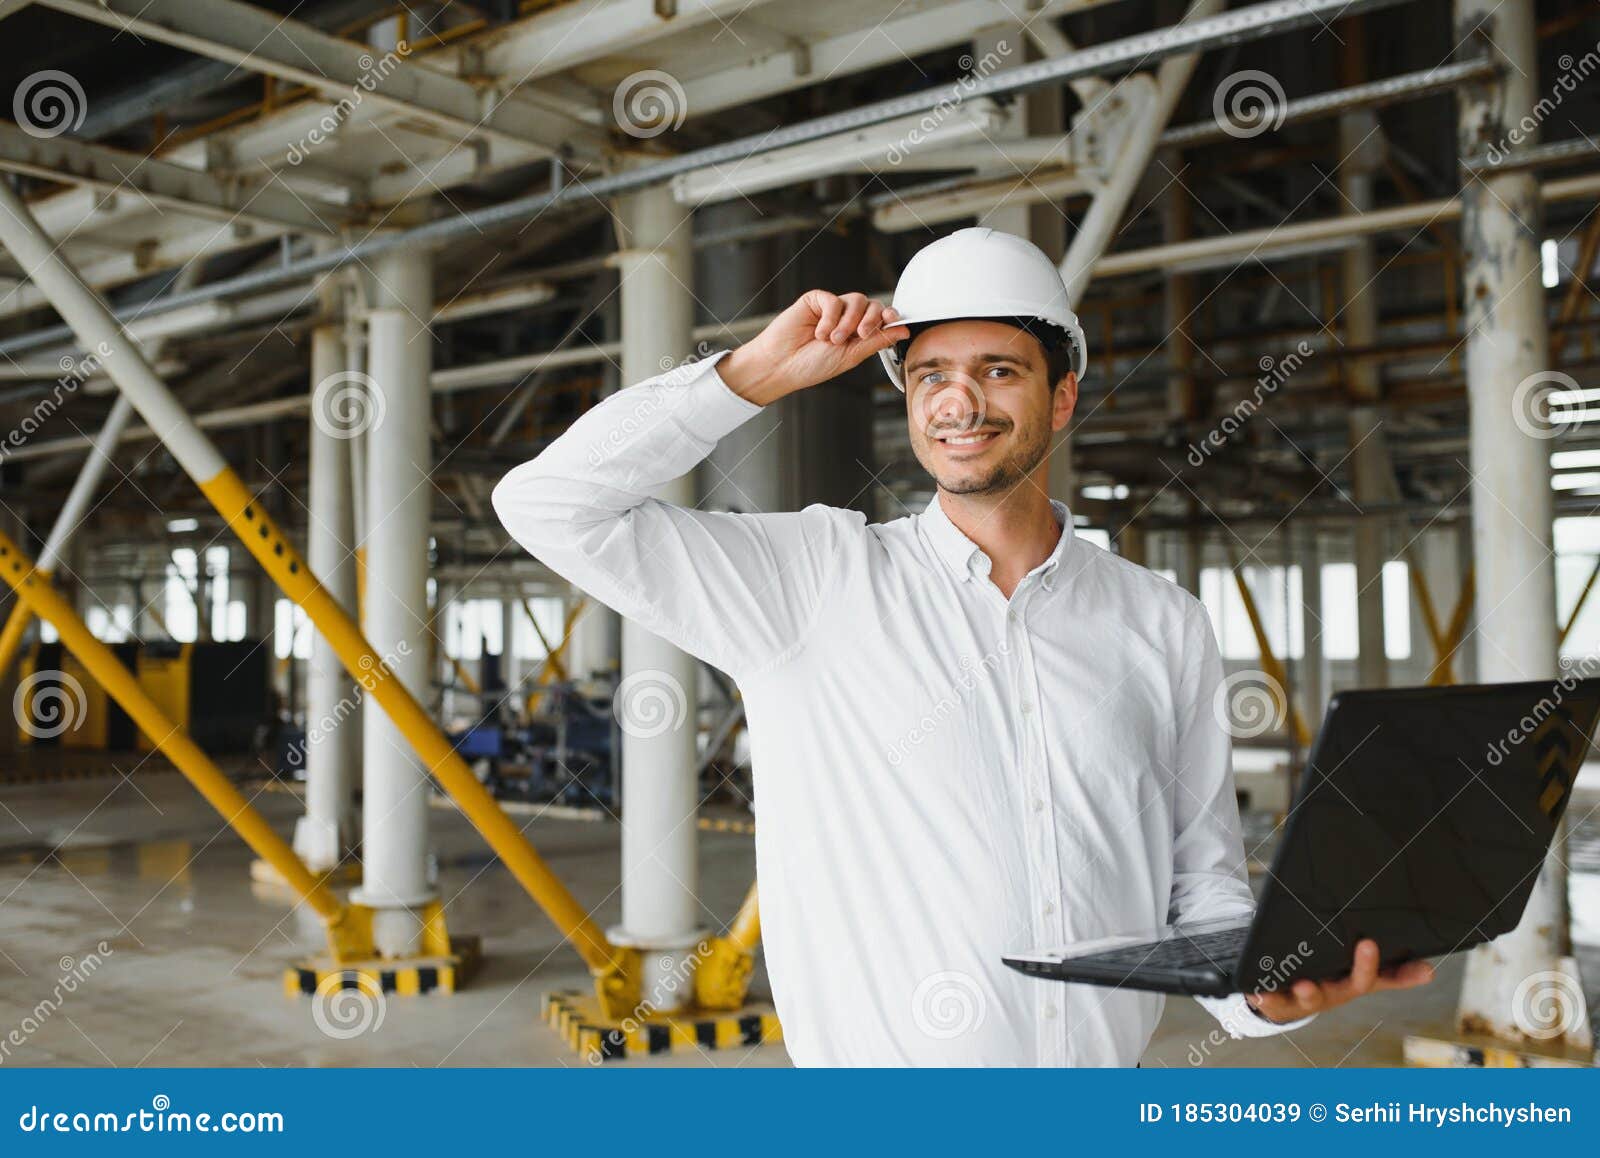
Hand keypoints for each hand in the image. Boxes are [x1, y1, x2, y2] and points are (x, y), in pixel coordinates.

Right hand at [717, 290, 909, 405]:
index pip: (881, 318)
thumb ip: (876, 341)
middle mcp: (847, 319)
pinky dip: (830, 318)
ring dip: (848, 322)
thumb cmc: (811, 365)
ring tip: (832, 340)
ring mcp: (831, 309)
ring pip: (856, 300)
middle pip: (872, 306)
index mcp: (858, 334)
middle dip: (870, 320)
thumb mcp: (851, 357)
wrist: (782, 365)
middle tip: (860, 335)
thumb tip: (903, 330)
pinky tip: (818, 332)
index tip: (893, 319)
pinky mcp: (816, 300)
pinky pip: (833, 299)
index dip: (890, 316)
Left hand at [1247, 939, 1433, 1022]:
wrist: (1283, 999)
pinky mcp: (1276, 1001)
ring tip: (1305, 983)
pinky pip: (1270, 1001)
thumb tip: (1428, 971)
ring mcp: (1305, 999)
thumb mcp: (1354, 973)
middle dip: (1363, 968)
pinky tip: (1259, 991)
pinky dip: (1265, 997)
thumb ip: (1388, 972)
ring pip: (1310, 998)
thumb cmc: (1326, 979)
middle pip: (1352, 985)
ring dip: (1309, 993)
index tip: (1425, 966)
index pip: (1382, 977)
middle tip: (1369, 944)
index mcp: (1352, 984)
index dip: (1403, 974)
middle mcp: (1333, 994)